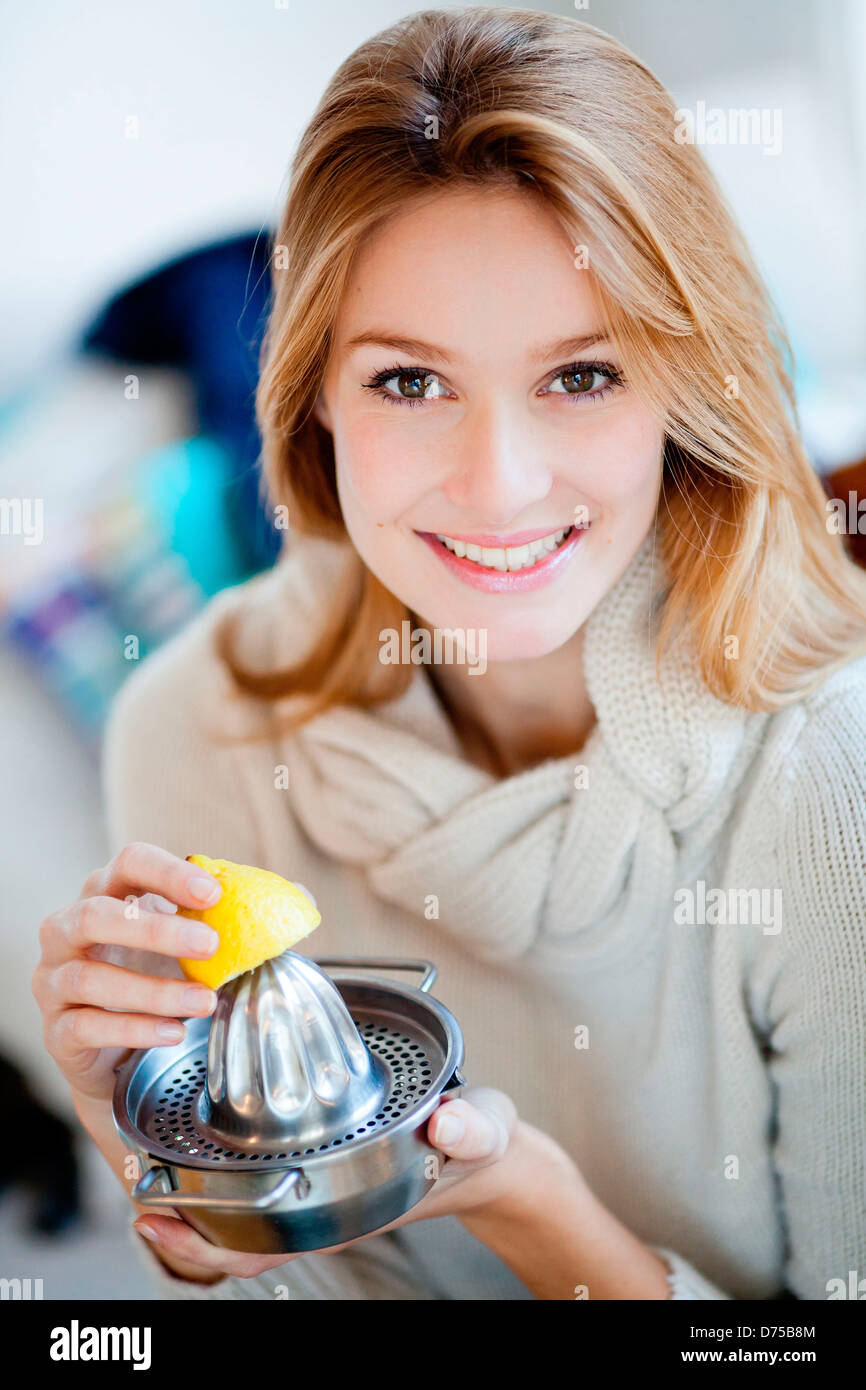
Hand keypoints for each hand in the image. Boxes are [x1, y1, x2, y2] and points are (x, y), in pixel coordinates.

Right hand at [32, 842, 222, 1102]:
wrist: (123, 1057)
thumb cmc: (158, 979)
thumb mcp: (196, 944)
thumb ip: (242, 918)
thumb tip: (300, 900)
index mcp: (108, 894)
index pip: (129, 862)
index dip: (168, 872)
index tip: (212, 892)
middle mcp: (68, 931)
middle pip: (96, 914)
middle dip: (155, 929)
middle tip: (211, 946)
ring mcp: (54, 981)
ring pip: (90, 977)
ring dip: (153, 989)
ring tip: (205, 1002)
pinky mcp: (56, 1030)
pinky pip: (86, 1025)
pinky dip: (133, 1028)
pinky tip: (174, 1032)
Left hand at [131, 1086, 551, 1281]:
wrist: (483, 1146)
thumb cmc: (476, 1143)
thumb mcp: (480, 1130)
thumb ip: (468, 1128)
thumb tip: (447, 1123)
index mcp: (346, 1204)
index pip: (263, 1246)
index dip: (203, 1244)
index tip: (154, 1220)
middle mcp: (321, 1199)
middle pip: (233, 1232)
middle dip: (180, 1218)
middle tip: (137, 1181)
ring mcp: (316, 1181)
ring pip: (239, 1207)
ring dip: (195, 1190)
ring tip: (151, 1163)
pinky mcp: (318, 1156)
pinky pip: (259, 1178)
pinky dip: (224, 1165)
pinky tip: (202, 1134)